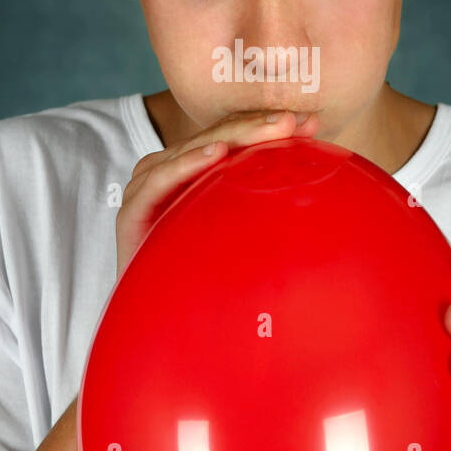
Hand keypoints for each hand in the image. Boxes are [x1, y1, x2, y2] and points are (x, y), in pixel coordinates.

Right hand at [115, 107, 318, 279]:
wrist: (163, 330)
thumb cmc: (206, 283)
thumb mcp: (244, 236)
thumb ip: (266, 204)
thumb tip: (319, 182)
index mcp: (193, 173)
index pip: (232, 137)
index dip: (267, 126)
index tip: (310, 123)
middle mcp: (169, 175)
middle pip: (216, 139)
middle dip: (258, 126)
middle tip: (296, 120)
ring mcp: (147, 190)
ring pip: (192, 150)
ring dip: (233, 136)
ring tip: (270, 129)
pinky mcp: (131, 212)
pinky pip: (159, 181)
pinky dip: (186, 163)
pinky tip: (215, 154)